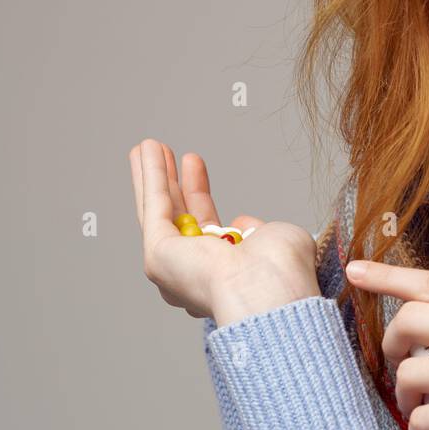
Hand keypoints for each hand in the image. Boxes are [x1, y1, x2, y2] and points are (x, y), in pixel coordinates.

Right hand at [128, 138, 319, 326]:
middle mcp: (194, 273)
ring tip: (147, 144)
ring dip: (153, 174)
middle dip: (169, 183)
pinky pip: (153, 206)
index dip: (198, 196)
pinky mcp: (158, 255)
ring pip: (158, 210)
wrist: (270, 285)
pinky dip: (149, 176)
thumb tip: (240, 225)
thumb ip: (255, 231)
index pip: (205, 228)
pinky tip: (145, 150)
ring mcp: (174, 266)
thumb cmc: (282, 270)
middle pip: (175, 216)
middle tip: (162, 153)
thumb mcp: (275, 239)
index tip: (195, 168)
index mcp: (225, 272)